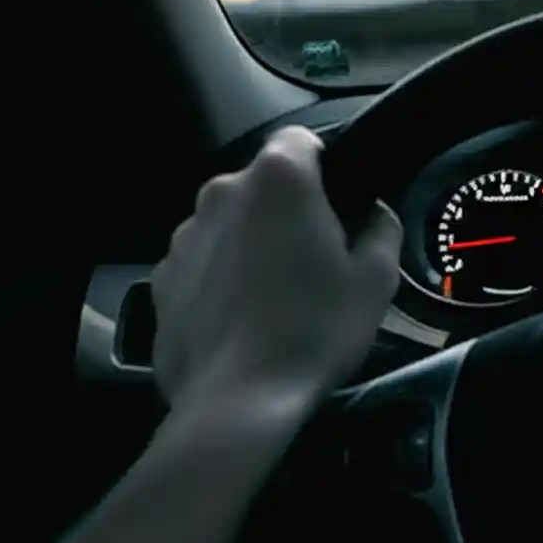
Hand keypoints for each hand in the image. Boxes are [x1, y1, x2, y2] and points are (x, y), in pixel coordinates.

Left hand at [151, 126, 401, 412]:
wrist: (237, 401)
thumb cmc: (314, 332)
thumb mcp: (376, 280)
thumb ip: (381, 229)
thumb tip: (373, 215)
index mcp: (279, 179)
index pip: (303, 140)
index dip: (326, 169)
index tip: (339, 208)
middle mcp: (222, 193)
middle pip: (264, 186)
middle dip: (289, 213)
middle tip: (318, 264)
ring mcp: (184, 236)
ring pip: (231, 226)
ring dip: (253, 247)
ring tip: (279, 301)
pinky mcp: (162, 279)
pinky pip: (204, 266)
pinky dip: (223, 283)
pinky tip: (246, 324)